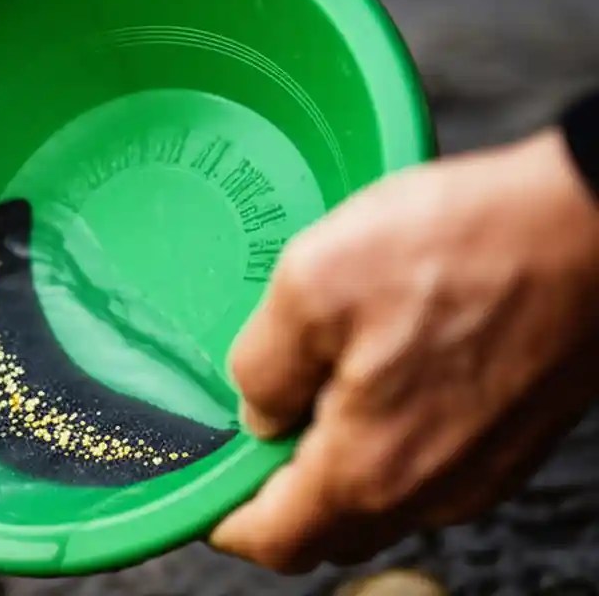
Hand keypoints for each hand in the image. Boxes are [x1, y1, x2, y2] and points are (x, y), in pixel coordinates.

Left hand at [210, 129, 598, 571]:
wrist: (589, 224)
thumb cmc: (466, 248)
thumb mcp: (312, 284)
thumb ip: (262, 365)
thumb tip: (256, 408)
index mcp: (369, 470)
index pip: (274, 541)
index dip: (225, 520)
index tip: (204, 491)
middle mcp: (430, 491)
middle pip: (327, 529)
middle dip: (277, 497)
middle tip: (250, 434)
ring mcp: (478, 471)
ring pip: (378, 498)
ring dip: (332, 466)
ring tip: (310, 392)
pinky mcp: (509, 438)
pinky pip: (427, 467)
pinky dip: (385, 443)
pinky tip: (375, 376)